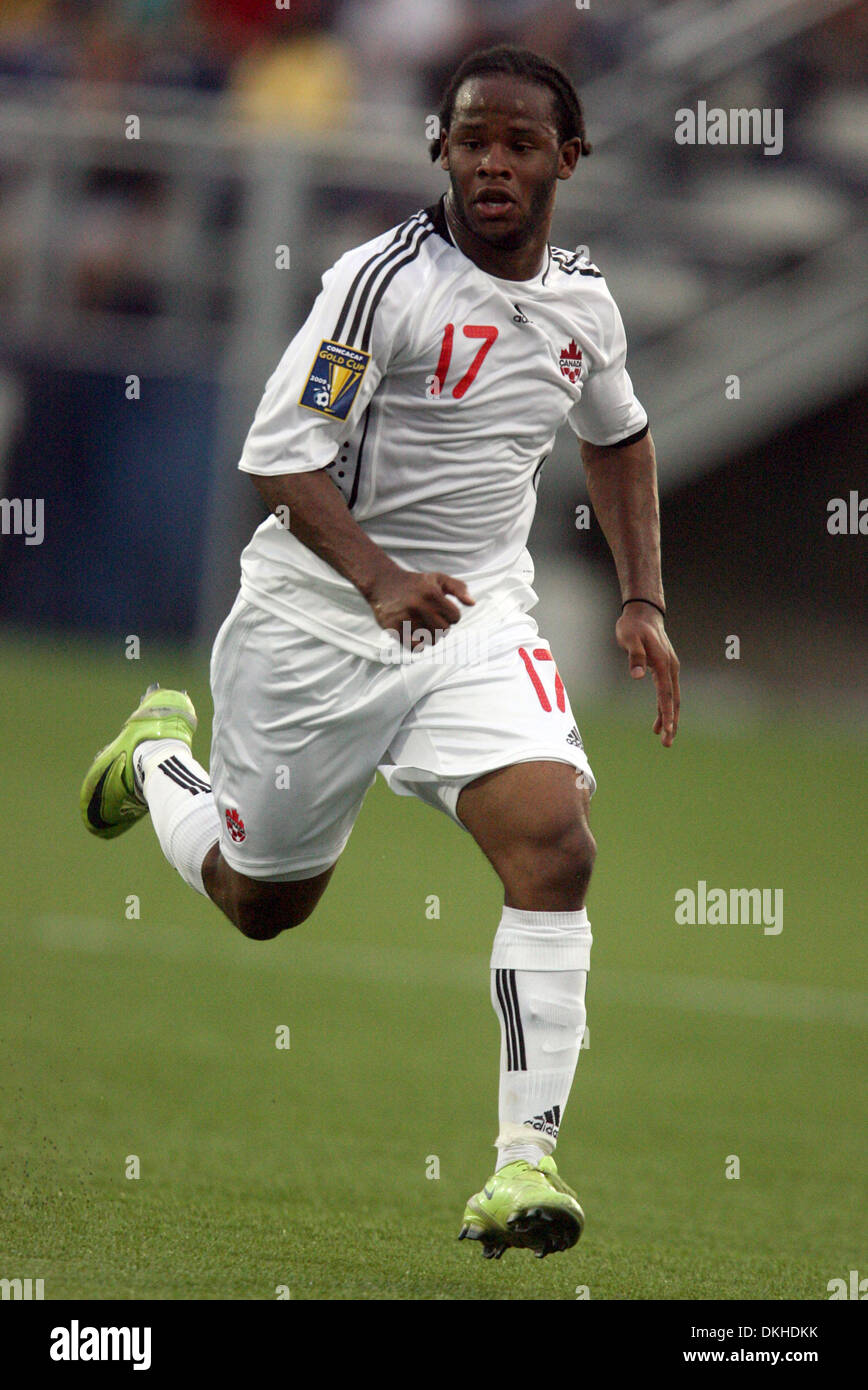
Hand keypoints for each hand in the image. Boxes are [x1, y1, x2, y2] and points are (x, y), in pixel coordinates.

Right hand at [367, 565, 474, 647]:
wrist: (384, 583)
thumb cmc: (416, 583)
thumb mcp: (438, 579)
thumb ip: (459, 588)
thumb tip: (472, 604)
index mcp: (431, 593)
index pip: (455, 617)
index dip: (451, 615)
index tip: (442, 610)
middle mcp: (418, 606)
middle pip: (444, 631)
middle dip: (442, 626)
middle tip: (432, 618)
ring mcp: (405, 618)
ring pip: (432, 640)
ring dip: (431, 635)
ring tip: (423, 625)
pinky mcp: (394, 628)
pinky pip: (416, 647)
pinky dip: (419, 644)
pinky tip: (415, 634)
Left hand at [615, 603, 679, 746]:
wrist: (643, 614)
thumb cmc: (633, 626)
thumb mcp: (630, 639)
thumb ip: (634, 656)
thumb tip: (637, 676)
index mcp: (663, 664)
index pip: (666, 694)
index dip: (667, 714)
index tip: (668, 730)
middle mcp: (670, 668)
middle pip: (674, 700)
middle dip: (672, 723)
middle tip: (667, 743)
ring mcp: (669, 669)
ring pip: (672, 699)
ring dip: (669, 718)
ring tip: (665, 739)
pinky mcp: (664, 669)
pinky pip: (667, 693)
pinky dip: (665, 708)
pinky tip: (660, 721)